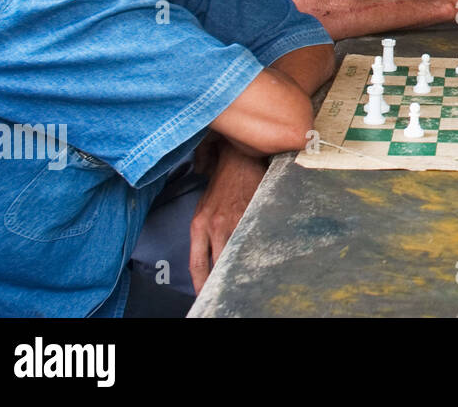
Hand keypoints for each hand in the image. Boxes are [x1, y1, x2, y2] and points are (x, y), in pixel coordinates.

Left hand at [189, 145, 266, 292]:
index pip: (196, 264)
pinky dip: (256, 251)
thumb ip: (203, 234)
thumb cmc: (220, 186)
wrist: (238, 161)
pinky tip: (260, 258)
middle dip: (221, 282)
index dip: (199, 285)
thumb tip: (209, 260)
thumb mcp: (203, 210)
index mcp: (199, 225)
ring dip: (240, 268)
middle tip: (225, 295)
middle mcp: (216, 226)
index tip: (202, 296)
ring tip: (244, 281)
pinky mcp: (254, 214)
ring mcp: (237, 221)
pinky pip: (255, 239)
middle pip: (218, 264)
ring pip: (237, 254)